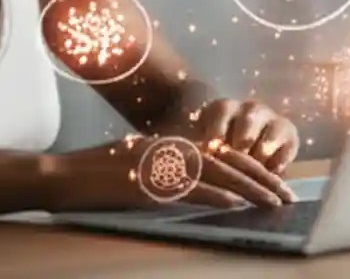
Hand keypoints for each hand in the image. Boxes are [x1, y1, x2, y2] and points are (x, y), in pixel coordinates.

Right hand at [44, 134, 295, 211]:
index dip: (252, 167)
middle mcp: (170, 149)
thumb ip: (167, 168)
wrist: (63, 176)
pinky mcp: (146, 183)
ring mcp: (158, 165)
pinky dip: (213, 194)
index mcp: (171, 145)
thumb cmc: (96, 174)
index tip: (275, 183)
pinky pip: (186, 188)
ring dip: (248, 187)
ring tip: (273, 201)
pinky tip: (233, 203)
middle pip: (227, 160)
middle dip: (261, 177)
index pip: (222, 154)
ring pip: (215, 172)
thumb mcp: (137, 164)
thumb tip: (197, 180)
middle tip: (287, 194)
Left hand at [193, 99, 299, 174]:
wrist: (247, 159)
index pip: (221, 112)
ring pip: (272, 129)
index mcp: (225, 108)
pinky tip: (273, 171)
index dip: (216, 130)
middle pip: (249, 119)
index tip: (211, 149)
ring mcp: (273, 120)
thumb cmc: (216, 154)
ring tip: (258, 164)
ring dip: (264, 148)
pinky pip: (288, 144)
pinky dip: (281, 158)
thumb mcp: (206, 149)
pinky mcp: (290, 135)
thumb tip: (199, 159)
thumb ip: (205, 151)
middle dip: (243, 138)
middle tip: (238, 155)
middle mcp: (251, 110)